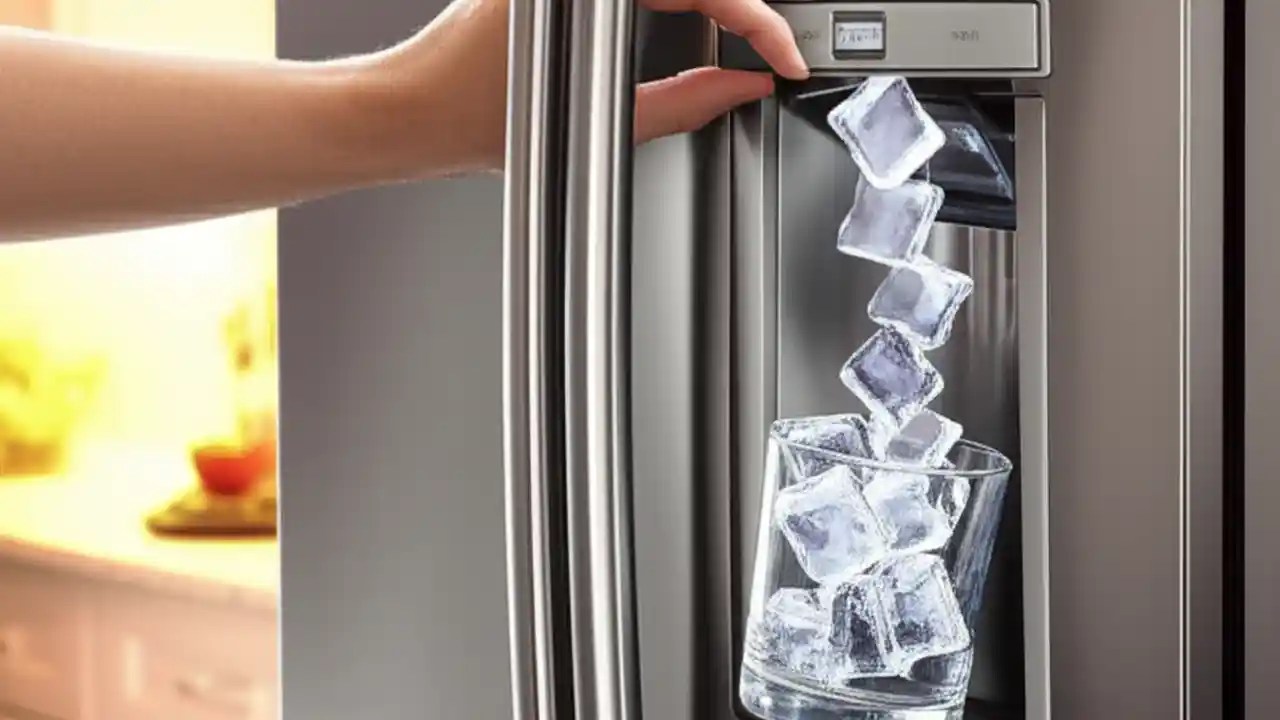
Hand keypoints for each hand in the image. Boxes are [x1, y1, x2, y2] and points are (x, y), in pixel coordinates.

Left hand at [366, 0, 807, 174]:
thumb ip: (687, 99)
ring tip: (741, 42)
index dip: (760, 22)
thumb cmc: (470, 117)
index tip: (786, 56)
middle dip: (743, 10)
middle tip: (774, 53)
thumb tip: (744, 84)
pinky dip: (671, 1)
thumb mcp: (598, 120)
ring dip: (709, 4)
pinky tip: (690, 21)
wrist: (407, 110)